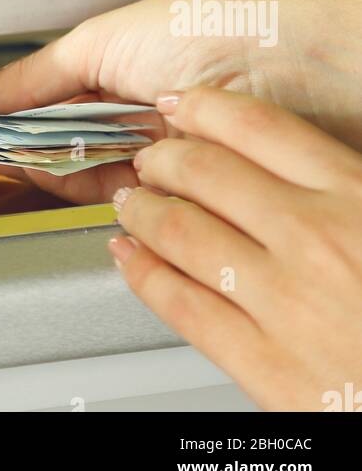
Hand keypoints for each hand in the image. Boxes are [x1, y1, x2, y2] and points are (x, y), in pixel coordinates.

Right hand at [0, 0, 361, 203]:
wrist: (279, 67)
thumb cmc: (204, 32)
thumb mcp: (102, 42)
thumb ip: (35, 74)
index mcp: (112, 68)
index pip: (45, 105)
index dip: (10, 120)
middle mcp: (132, 111)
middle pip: (62, 145)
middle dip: (33, 148)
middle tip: (4, 150)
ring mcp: (156, 150)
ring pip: (89, 176)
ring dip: (65, 168)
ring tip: (48, 155)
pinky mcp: (182, 189)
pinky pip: (128, 202)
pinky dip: (106, 193)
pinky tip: (98, 176)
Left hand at [110, 86, 361, 411]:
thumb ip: (352, 187)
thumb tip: (312, 156)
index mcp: (359, 197)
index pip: (259, 127)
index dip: (205, 107)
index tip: (182, 103)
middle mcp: (317, 240)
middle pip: (208, 172)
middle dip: (165, 156)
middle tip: (151, 155)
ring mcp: (285, 303)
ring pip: (183, 232)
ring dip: (144, 208)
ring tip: (133, 200)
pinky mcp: (266, 367)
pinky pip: (182, 305)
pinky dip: (143, 273)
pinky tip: (131, 258)